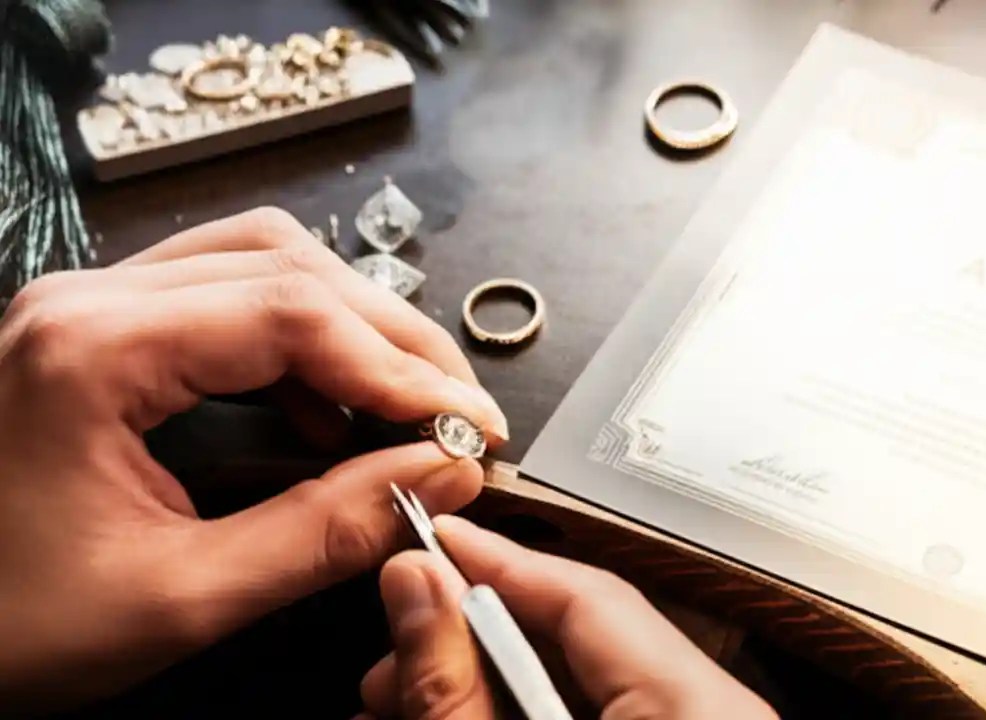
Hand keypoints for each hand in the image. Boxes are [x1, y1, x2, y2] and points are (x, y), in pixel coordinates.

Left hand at [0, 208, 507, 713]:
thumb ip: (322, 533)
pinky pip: (229, 300)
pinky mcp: (103, 333)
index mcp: (95, 349)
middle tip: (456, 415)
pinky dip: (302, 345)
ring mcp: (94, 308)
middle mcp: (91, 301)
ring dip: (353, 329)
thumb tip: (437, 478)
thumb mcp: (178, 598)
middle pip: (291, 268)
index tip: (470, 428)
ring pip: (265, 266)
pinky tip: (329, 409)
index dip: (405, 369)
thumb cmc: (1, 622)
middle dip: (394, 339)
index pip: (296, 314)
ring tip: (408, 405)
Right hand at [359, 516, 777, 719]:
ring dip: (490, 686)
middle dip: (474, 638)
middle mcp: (717, 715)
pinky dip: (532, 711)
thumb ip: (456, 687)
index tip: (430, 537)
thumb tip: (416, 587)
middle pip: (582, 636)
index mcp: (696, 712)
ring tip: (414, 703)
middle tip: (396, 656)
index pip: (587, 593)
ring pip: (585, 679)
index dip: (496, 558)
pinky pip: (606, 712)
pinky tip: (468, 718)